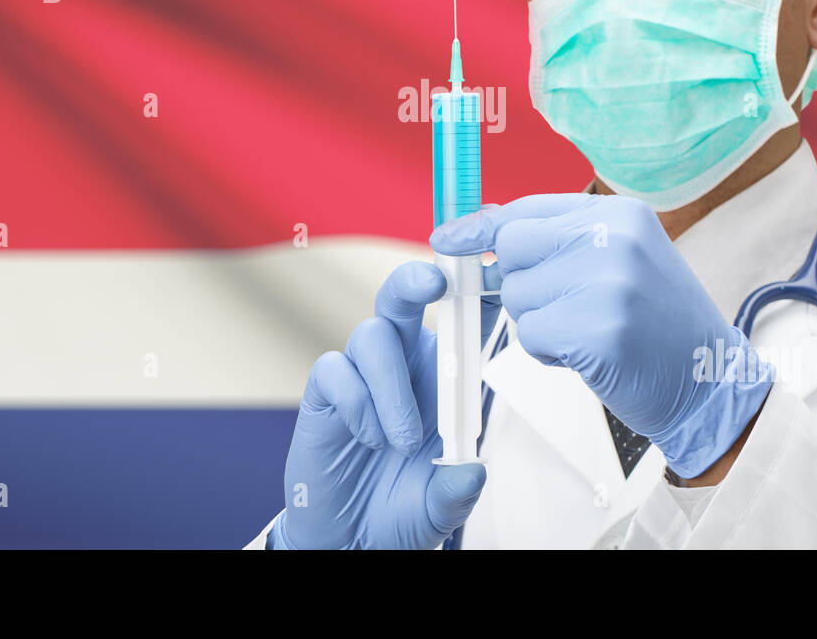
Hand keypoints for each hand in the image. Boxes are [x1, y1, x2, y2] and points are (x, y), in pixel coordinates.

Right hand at [271, 260, 501, 548]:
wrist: (353, 539)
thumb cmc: (404, 508)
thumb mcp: (441, 507)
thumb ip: (456, 491)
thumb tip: (472, 472)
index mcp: (443, 374)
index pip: (460, 319)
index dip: (473, 290)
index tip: (490, 277)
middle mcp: (404, 362)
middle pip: (404, 295)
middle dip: (419, 279)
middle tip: (434, 283)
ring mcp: (362, 374)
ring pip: (372, 334)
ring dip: (392, 386)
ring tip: (401, 442)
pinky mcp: (326, 392)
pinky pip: (335, 370)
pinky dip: (357, 402)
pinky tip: (369, 437)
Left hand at [430, 194, 772, 478]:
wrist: (709, 381)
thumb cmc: (656, 323)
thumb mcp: (619, 260)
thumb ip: (559, 239)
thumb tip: (482, 227)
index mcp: (618, 213)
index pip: (527, 208)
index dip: (482, 226)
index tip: (447, 238)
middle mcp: (614, 237)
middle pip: (513, 248)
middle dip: (522, 283)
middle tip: (564, 306)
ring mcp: (609, 282)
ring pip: (518, 295)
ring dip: (539, 322)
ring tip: (587, 331)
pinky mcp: (599, 330)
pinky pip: (532, 335)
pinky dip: (548, 353)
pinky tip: (588, 354)